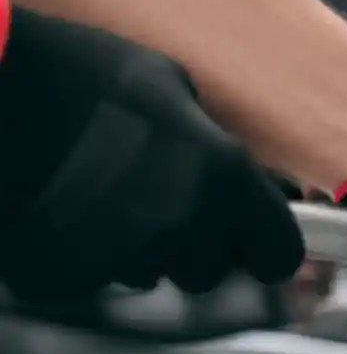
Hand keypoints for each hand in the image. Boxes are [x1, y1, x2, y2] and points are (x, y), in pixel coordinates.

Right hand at [0, 0, 303, 300]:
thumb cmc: (78, 74)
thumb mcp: (166, 83)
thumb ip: (210, 134)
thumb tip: (231, 162)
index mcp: (226, 180)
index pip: (279, 252)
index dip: (265, 250)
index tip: (253, 247)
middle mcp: (186, 228)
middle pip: (208, 270)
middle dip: (189, 247)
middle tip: (151, 203)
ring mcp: (125, 258)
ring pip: (149, 274)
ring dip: (135, 250)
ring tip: (96, 199)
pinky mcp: (69, 278)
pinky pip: (91, 279)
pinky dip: (80, 255)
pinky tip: (61, 213)